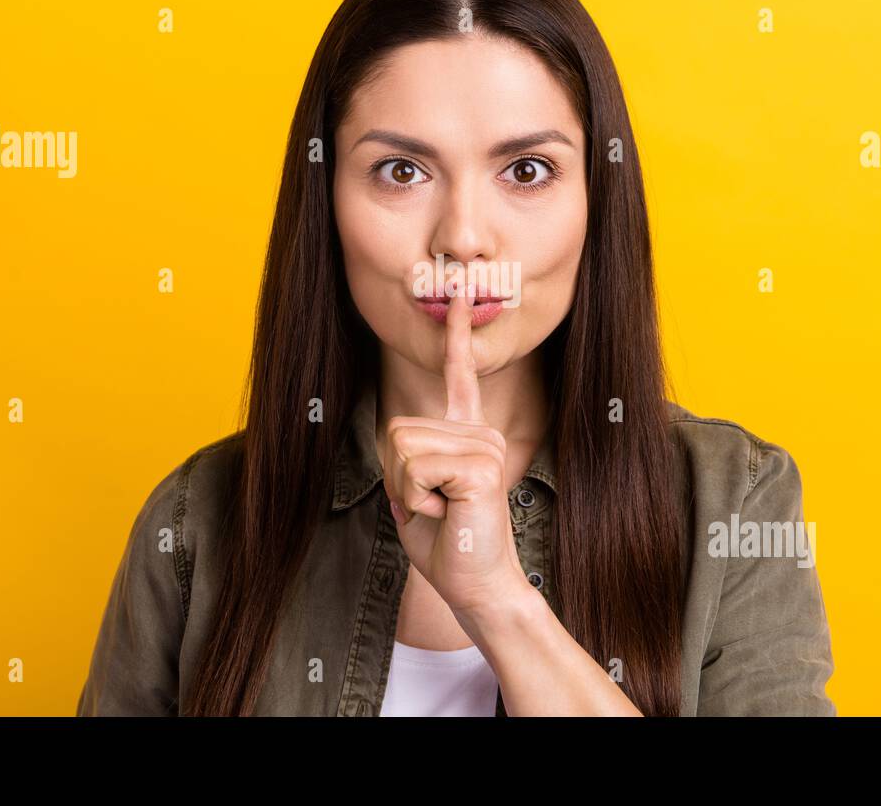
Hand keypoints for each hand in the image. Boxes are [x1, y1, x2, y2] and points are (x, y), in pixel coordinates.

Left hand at [382, 285, 530, 615]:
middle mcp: (479, 432)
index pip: (459, 377)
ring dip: (408, 491)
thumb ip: (408, 468)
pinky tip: (448, 513)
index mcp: (466, 434)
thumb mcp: (417, 498)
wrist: (476, 585)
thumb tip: (397, 456)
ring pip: (403, 450)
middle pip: (398, 430)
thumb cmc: (448, 545)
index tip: (456, 295)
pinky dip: (418, 500)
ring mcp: (483, 447)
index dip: (455, 337)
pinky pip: (416, 471)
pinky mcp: (480, 467)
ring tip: (442, 510)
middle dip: (398, 476)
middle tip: (432, 505)